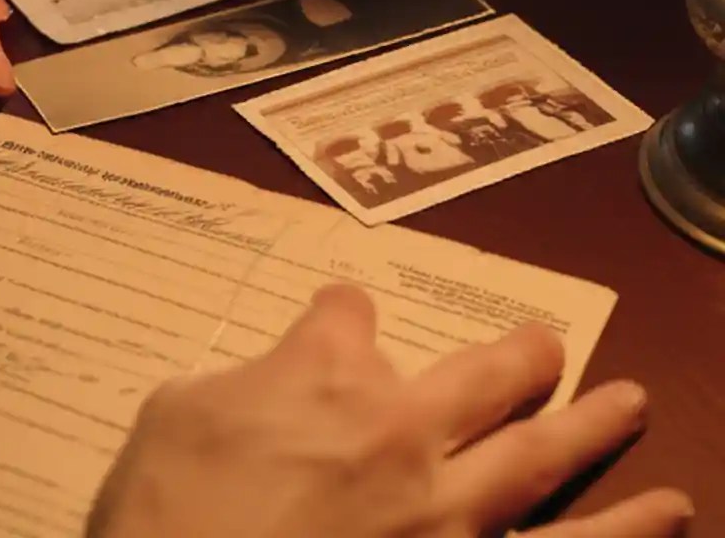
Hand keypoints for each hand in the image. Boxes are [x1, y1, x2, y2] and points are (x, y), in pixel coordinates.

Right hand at [88, 285, 692, 537]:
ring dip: (594, 429)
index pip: (346, 311)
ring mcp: (442, 510)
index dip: (344, 312)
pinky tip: (665, 516)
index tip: (343, 318)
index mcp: (322, 373)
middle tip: (546, 350)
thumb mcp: (169, 417)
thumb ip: (235, 384)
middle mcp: (400, 428)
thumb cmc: (161, 509)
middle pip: (483, 372)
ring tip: (633, 405)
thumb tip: (266, 384)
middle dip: (518, 355)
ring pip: (542, 458)